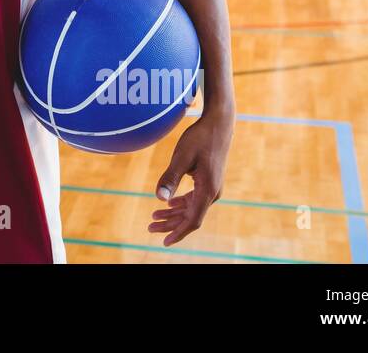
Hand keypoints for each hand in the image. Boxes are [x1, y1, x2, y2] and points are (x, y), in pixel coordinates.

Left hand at [149, 109, 233, 245]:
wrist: (218, 124)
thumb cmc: (199, 138)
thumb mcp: (181, 157)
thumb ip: (170, 178)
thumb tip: (159, 199)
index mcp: (207, 190)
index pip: (193, 220)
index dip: (178, 232)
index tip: (164, 242)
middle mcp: (212, 193)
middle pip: (190, 217)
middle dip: (170, 224)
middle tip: (149, 228)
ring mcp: (212, 188)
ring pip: (191, 209)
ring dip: (173, 215)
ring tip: (154, 218)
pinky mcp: (208, 181)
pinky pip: (194, 199)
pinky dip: (180, 204)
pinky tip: (169, 205)